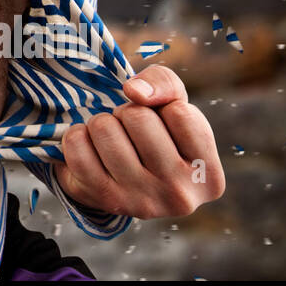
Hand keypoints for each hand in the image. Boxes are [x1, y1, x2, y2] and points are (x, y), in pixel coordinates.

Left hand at [51, 64, 224, 219]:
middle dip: (128, 113)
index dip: (163, 107)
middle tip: (131, 132)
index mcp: (208, 177)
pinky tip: (91, 148)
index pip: (179, 113)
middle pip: (137, 117)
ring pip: (104, 128)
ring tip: (113, 140)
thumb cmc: (157, 134)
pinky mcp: (100, 199)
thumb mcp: (174, 104)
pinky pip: (76, 144)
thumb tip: (135, 91)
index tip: (163, 125)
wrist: (119, 178)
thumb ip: (165, 84)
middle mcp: (179, 197)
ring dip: (102, 123)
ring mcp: (138, 202)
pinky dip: (77, 136)